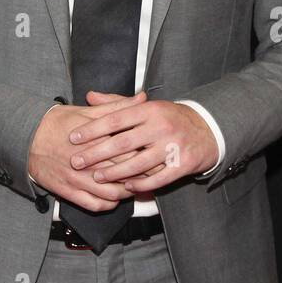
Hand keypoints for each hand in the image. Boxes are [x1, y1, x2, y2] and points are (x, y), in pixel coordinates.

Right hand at [27, 91, 146, 211]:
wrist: (25, 138)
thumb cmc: (58, 123)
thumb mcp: (87, 111)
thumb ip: (117, 106)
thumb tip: (142, 98)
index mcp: (95, 140)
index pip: (129, 152)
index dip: (147, 157)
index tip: (158, 156)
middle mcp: (88, 162)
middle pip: (123, 173)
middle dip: (142, 176)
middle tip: (155, 175)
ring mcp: (78, 179)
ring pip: (111, 193)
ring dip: (127, 193)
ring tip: (137, 187)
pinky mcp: (68, 191)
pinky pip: (94, 205)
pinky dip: (108, 205)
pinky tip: (116, 199)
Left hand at [66, 94, 218, 191]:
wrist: (208, 130)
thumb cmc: (170, 118)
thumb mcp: (147, 106)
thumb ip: (117, 103)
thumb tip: (90, 96)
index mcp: (150, 110)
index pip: (116, 119)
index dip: (92, 129)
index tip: (73, 137)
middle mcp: (162, 126)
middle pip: (123, 143)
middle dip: (96, 154)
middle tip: (77, 161)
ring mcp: (174, 146)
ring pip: (138, 164)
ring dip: (115, 173)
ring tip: (96, 177)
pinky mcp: (184, 164)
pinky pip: (158, 179)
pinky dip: (141, 184)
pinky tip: (126, 186)